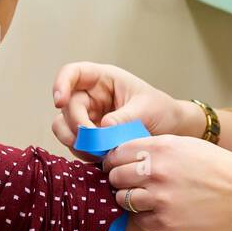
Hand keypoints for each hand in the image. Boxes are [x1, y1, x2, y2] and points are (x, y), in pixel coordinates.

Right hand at [51, 61, 203, 156]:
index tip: (59, 101)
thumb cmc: (161, 110)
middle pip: (66, 106)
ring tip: (98, 152)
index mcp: (104, 79)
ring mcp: (89, 116)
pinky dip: (83, 152)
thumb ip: (124, 118)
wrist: (172, 130)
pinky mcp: (90, 136)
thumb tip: (102, 129)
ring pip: (64, 127)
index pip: (73, 73)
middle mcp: (92, 96)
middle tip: (93, 140)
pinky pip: (75, 143)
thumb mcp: (147, 109)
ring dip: (76, 141)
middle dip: (76, 124)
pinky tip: (100, 157)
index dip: (61, 84)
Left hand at [102, 135, 231, 230]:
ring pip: (122, 199)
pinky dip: (145, 216)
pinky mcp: (165, 224)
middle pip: (115, 176)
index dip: (115, 159)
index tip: (119, 165)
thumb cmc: (218, 167)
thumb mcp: (186, 145)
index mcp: (161, 148)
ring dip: (129, 198)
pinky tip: (161, 210)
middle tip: (130, 182)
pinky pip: (139, 220)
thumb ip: (155, 147)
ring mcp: (160, 200)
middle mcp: (157, 173)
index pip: (116, 152)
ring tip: (146, 196)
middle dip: (119, 179)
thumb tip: (123, 152)